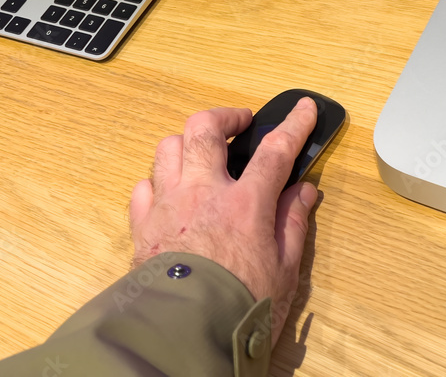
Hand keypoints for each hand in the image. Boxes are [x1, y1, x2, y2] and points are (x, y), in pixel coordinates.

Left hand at [129, 97, 319, 345]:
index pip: (275, 151)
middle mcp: (202, 193)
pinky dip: (158, 181)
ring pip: (168, 148)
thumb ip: (292, 224)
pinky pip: (143, 186)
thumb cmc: (239, 308)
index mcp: (245, 204)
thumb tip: (304, 191)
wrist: (181, 337)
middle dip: (225, 116)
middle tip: (240, 123)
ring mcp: (167, 206)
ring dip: (188, 143)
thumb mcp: (284, 271)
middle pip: (205, 129)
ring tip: (202, 155)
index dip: (293, 125)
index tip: (304, 108)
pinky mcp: (141, 226)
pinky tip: (171, 193)